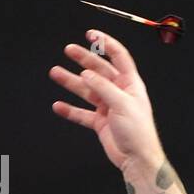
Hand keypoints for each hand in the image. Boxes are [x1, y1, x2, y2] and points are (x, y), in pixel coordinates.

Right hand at [50, 29, 163, 172]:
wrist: (137, 159)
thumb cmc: (138, 132)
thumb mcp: (122, 104)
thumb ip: (103, 87)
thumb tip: (87, 74)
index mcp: (130, 84)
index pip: (119, 57)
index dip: (106, 44)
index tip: (91, 34)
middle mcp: (119, 93)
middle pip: (99, 70)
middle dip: (84, 59)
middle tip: (68, 50)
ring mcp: (109, 107)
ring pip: (87, 90)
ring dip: (71, 81)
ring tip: (55, 72)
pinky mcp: (101, 122)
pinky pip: (82, 113)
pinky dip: (70, 110)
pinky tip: (58, 106)